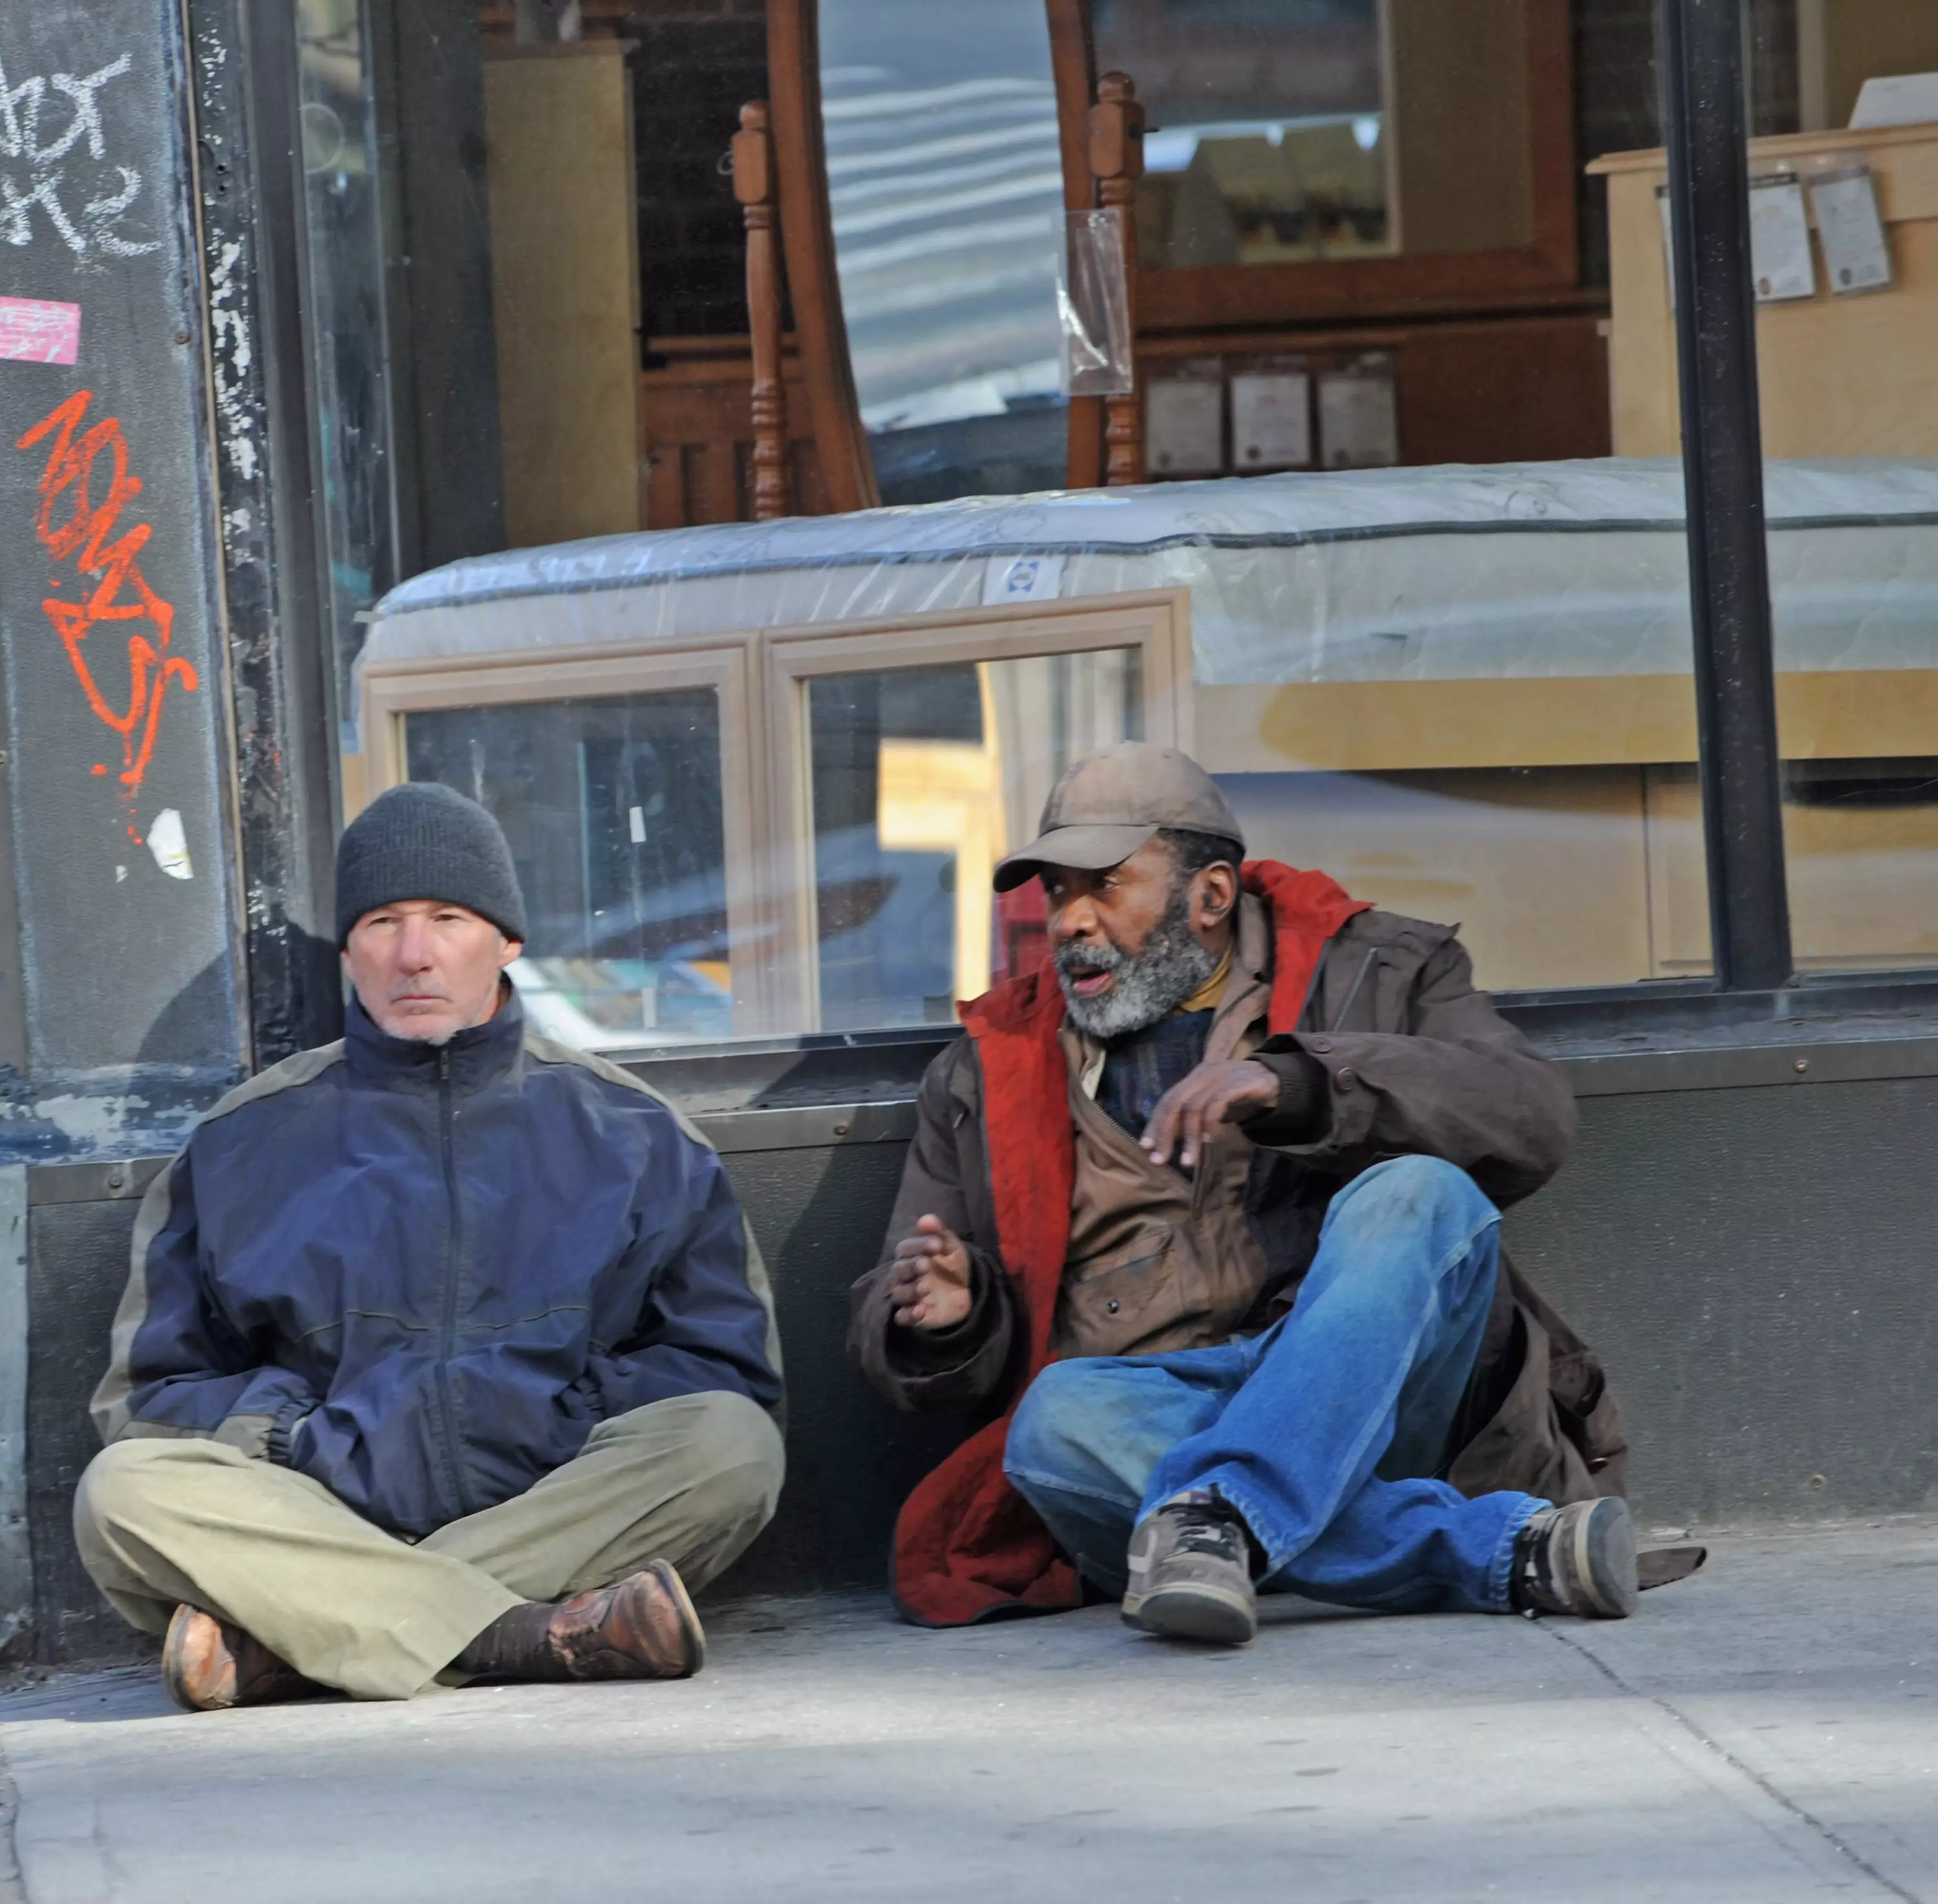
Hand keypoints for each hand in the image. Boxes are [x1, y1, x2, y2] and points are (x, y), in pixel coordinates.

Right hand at [886, 1214, 973, 1331]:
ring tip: (925, 1287)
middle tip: (927, 1265)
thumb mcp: (951, 1247)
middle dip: (911, 1267)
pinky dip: (908, 1315)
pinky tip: (921, 1310)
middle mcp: (905, 1276)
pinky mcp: (913, 1316)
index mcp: (911, 1256)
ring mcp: (908, 1297)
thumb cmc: (953, 1266)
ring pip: (898, 1293)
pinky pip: (902, 1317)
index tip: (937, 1245)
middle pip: (898, 1271)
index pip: (905, 1249)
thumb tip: (925, 1219)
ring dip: (910, 1290)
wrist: (967, 1294)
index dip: (918, 1246)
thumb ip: (938, 1233)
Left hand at [1141, 1059, 1280, 1168]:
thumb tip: (1171, 1135)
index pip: (1167, 1101)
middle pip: (1174, 1103)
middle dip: (1164, 1133)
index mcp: (1194, 1078)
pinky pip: (1217, 1103)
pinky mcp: (1237, 1083)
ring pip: (1194, 1108)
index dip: (1154, 1124)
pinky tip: (1209, 1140)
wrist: (1276, 1078)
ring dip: (1189, 1138)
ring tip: (1188, 1161)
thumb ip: (1194, 1116)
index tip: (1146, 1147)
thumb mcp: (1213, 1105)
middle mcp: (1203, 1074)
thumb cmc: (1241, 1094)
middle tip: (1160, 1159)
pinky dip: (1209, 1123)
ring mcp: (1220, 1076)